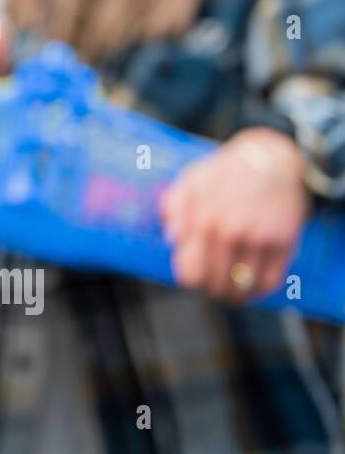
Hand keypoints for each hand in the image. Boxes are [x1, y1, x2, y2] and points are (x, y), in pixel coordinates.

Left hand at [160, 128, 310, 302]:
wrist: (270, 158)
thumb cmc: (224, 172)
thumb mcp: (189, 181)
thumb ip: (173, 208)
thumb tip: (170, 239)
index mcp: (200, 219)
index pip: (190, 273)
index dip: (191, 280)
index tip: (195, 278)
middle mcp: (228, 231)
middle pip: (214, 284)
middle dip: (212, 289)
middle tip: (214, 285)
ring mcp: (257, 237)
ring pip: (242, 287)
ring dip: (235, 295)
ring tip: (232, 291)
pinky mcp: (283, 241)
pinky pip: (270, 281)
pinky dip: (259, 292)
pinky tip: (252, 288)